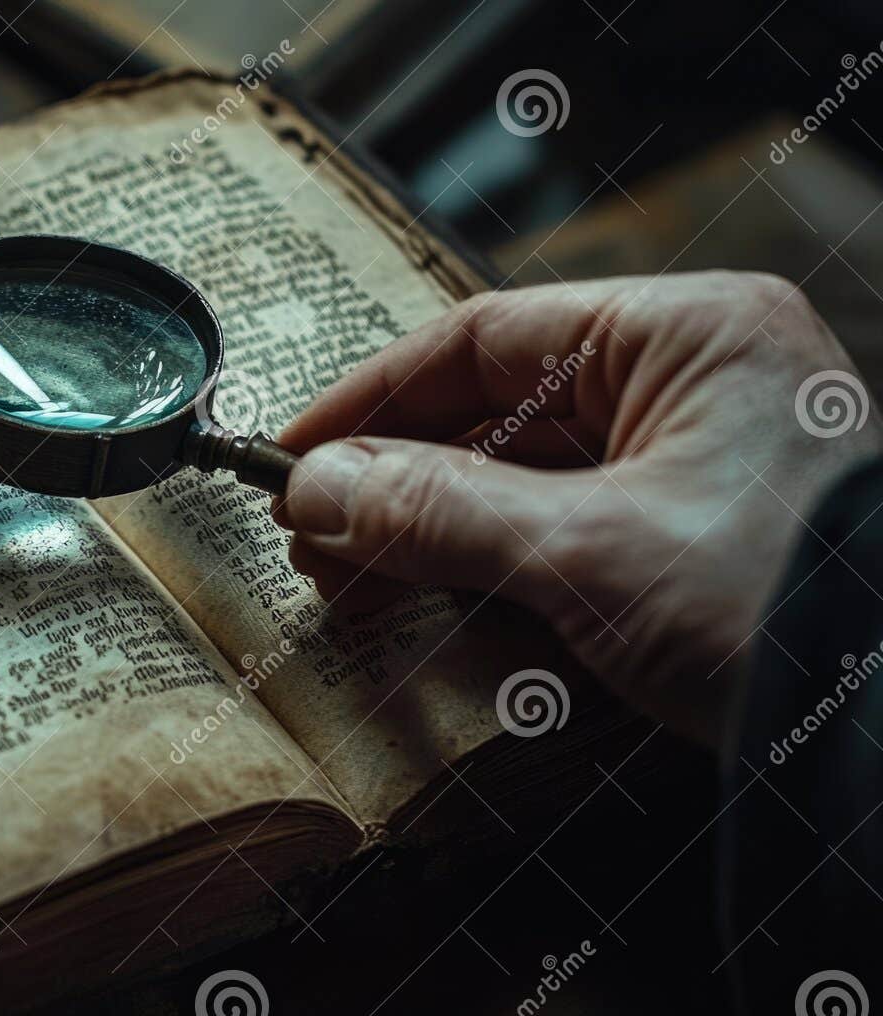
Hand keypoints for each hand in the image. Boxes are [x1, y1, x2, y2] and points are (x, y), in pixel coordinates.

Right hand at [276, 273, 882, 749]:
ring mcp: (692, 469)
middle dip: (397, 482)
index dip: (372, 397)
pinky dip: (495, 576)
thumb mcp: (591, 554)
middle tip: (314, 541)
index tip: (292, 453)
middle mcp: (689, 385)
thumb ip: (439, 512)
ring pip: (522, 485)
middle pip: (496, 416)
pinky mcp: (688, 545)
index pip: (485, 337)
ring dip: (436, 537)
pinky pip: (561, 541)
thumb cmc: (793, 609)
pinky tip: (439, 609)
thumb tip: (314, 487)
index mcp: (685, 335)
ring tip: (355, 584)